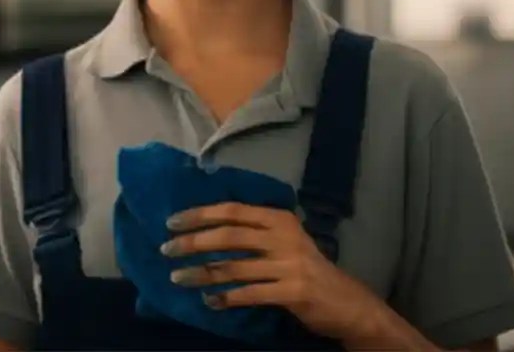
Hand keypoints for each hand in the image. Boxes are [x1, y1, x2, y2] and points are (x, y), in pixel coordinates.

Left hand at [161, 202, 419, 348]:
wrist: (347, 303)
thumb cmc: (307, 268)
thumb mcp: (285, 240)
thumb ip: (254, 232)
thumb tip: (204, 227)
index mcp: (280, 219)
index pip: (232, 210)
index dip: (200, 215)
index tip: (172, 223)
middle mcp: (285, 237)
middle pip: (229, 236)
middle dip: (193, 242)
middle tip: (166, 249)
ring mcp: (290, 265)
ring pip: (233, 267)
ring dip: (200, 273)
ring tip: (178, 278)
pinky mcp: (292, 292)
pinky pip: (249, 294)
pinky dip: (225, 298)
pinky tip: (209, 301)